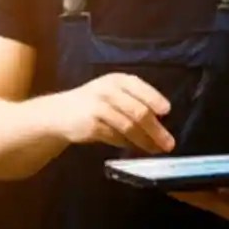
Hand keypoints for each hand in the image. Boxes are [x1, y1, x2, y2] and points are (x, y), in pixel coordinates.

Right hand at [58, 73, 175, 153]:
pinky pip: (116, 137)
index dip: (155, 99)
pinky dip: (128, 144)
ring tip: (156, 149)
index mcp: (117, 80)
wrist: (60, 113)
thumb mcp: (112, 92)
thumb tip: (161, 120)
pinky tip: (137, 148)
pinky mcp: (91, 126)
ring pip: (129, 127)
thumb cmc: (94, 103)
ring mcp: (98, 108)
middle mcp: (108, 91)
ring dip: (145, 141)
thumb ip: (134, 100)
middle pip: (138, 111)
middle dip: (156, 129)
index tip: (168, 112)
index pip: (140, 87)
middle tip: (168, 142)